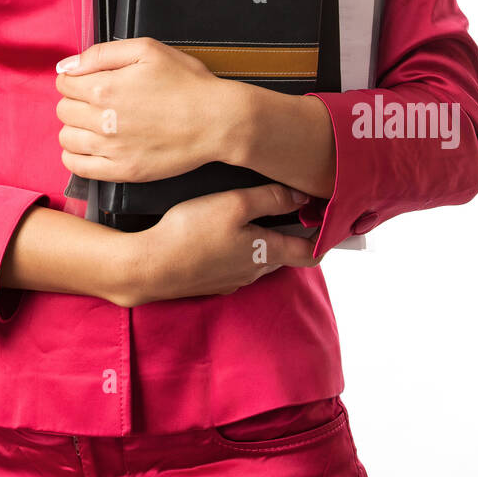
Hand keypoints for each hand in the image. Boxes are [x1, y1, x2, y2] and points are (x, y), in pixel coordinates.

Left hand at [55, 36, 235, 182]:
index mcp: (105, 87)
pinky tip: (91, 146)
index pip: (64, 83)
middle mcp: (103, 120)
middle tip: (99, 100)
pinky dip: (75, 156)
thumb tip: (66, 65)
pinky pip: (78, 167)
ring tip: (97, 123)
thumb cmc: (187, 82)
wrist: (218, 121)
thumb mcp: (147, 50)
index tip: (91, 80)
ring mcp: (112, 149)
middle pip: (63, 110)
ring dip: (76, 128)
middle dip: (76, 101)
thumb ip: (101, 53)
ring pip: (67, 138)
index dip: (76, 78)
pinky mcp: (123, 171)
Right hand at [121, 183, 320, 305]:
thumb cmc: (190, 232)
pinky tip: (219, 231)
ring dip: (261, 239)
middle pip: (283, 252)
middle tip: (290, 205)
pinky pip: (232, 263)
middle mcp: (253, 272)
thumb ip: (270, 199)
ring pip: (257, 258)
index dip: (324, 236)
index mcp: (266, 253)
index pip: (310, 252)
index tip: (329, 218)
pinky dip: (235, 248)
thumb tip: (301, 195)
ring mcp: (230, 280)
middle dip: (290, 232)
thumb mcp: (233, 204)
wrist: (148, 267)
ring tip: (253, 214)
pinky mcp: (209, 281)